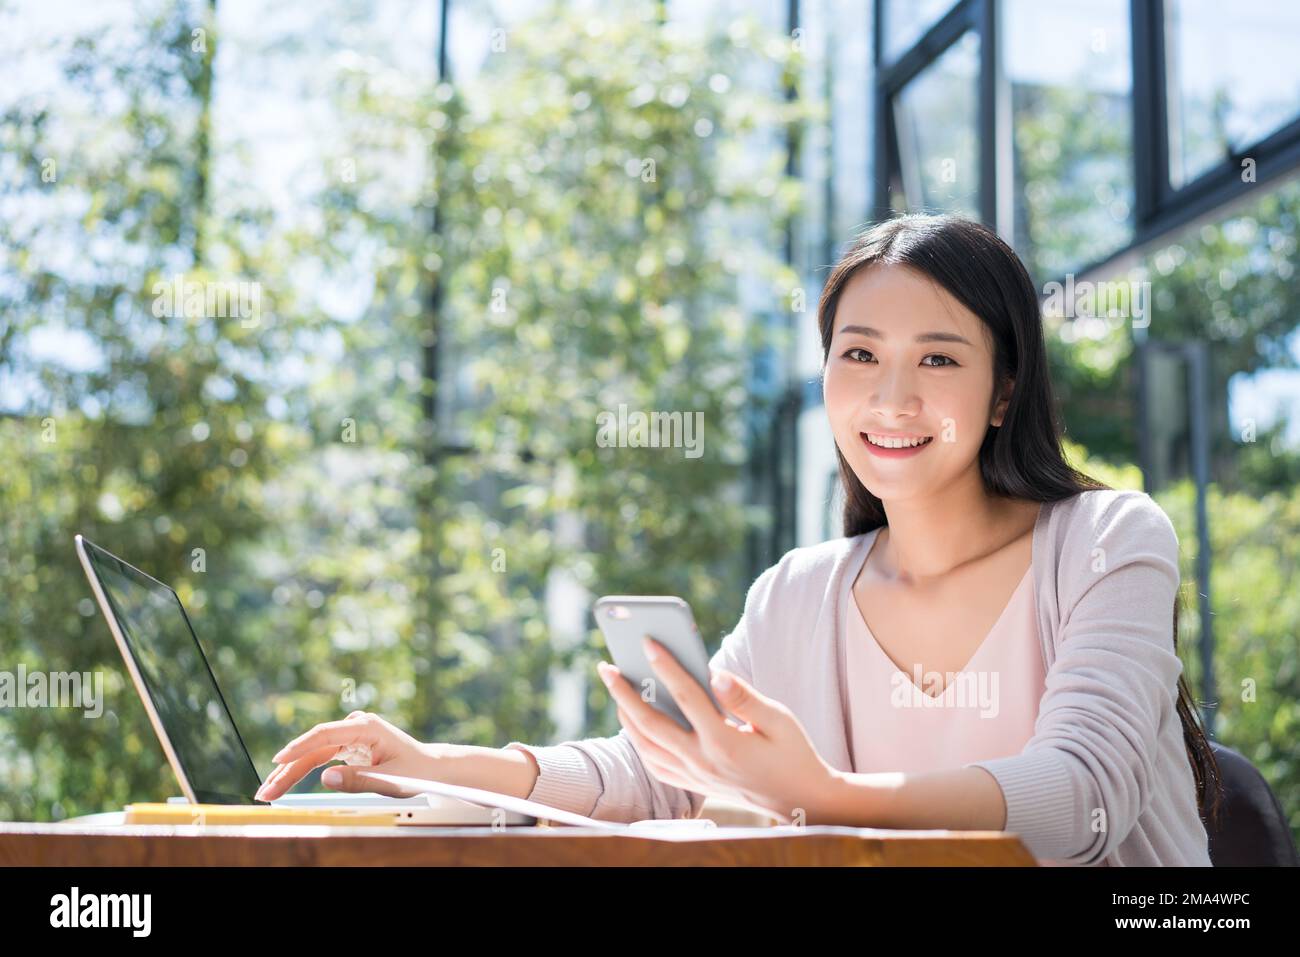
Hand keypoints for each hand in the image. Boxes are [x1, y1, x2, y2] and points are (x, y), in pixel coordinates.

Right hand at [254, 711, 442, 800]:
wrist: (431, 767)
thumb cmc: (416, 771)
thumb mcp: (389, 780)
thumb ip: (357, 780)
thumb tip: (325, 779)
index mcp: (366, 727)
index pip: (324, 735)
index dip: (299, 748)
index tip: (278, 760)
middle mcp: (356, 726)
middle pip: (313, 747)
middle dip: (287, 769)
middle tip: (265, 791)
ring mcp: (351, 733)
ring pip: (314, 752)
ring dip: (291, 771)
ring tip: (268, 791)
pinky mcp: (349, 744)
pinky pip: (321, 756)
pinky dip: (304, 769)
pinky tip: (285, 781)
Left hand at [597, 638, 844, 823]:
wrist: (798, 800)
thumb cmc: (792, 753)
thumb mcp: (779, 720)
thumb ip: (745, 697)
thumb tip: (715, 674)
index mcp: (724, 742)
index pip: (686, 696)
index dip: (665, 665)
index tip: (647, 642)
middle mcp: (702, 761)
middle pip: (651, 724)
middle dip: (624, 693)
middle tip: (607, 666)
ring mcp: (695, 776)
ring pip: (646, 747)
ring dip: (626, 717)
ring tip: (617, 690)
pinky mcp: (695, 784)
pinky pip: (655, 765)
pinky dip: (639, 744)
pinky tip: (634, 725)